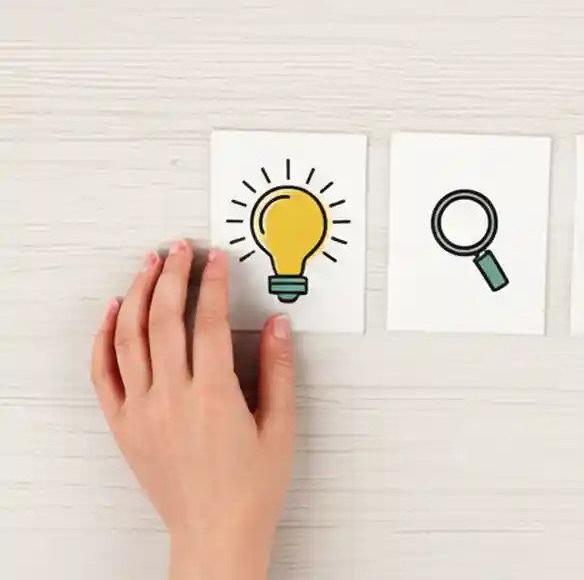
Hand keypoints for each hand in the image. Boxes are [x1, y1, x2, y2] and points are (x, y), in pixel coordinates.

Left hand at [91, 240, 296, 579]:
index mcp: (213, 397)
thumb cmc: (251, 487)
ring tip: (149, 267)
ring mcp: (141, 412)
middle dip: (173, 276)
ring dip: (138, 295)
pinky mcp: (124, 425)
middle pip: (164, 320)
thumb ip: (279, 371)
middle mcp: (171, 399)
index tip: (218, 260)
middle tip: (181, 250)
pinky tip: (115, 313)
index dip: (212, 284)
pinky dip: (105, 338)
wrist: (215, 531)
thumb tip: (278, 326)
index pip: (207, 322)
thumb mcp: (280, 427)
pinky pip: (104, 373)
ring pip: (130, 338)